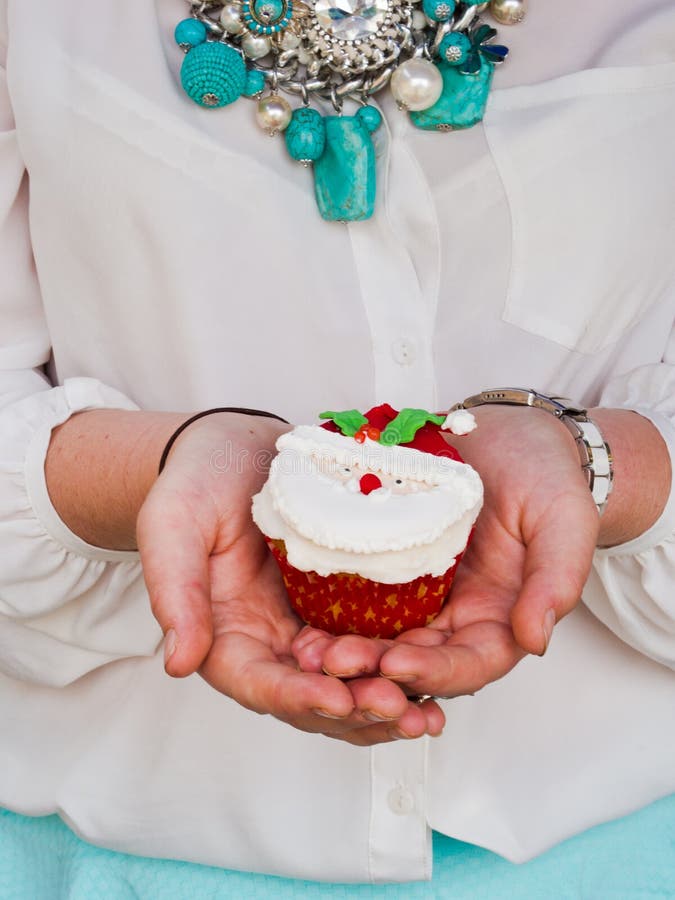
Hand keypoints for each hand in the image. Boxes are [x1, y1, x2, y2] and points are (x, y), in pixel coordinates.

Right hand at [136, 412, 444, 743]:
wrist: (237, 448)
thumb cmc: (197, 482)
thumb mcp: (174, 526)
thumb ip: (175, 591)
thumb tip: (178, 663)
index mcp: (227, 637)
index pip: (261, 684)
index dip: (299, 697)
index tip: (338, 699)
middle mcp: (272, 643)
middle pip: (315, 696)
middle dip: (357, 709)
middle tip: (401, 711)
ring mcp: (311, 625)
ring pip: (351, 680)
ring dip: (388, 699)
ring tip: (426, 712)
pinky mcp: (344, 603)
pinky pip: (376, 640)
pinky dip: (403, 661)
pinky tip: (438, 667)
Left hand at [293, 406, 599, 698]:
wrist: (509, 435)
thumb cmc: (545, 475)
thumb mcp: (563, 521)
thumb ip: (557, 579)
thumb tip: (536, 638)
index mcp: (499, 619)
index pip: (468, 664)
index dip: (433, 673)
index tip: (396, 667)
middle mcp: (453, 616)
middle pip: (413, 660)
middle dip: (373, 670)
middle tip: (332, 663)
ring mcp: (416, 593)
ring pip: (378, 636)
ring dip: (344, 649)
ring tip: (307, 651)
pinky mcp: (386, 563)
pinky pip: (356, 593)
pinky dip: (329, 608)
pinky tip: (300, 614)